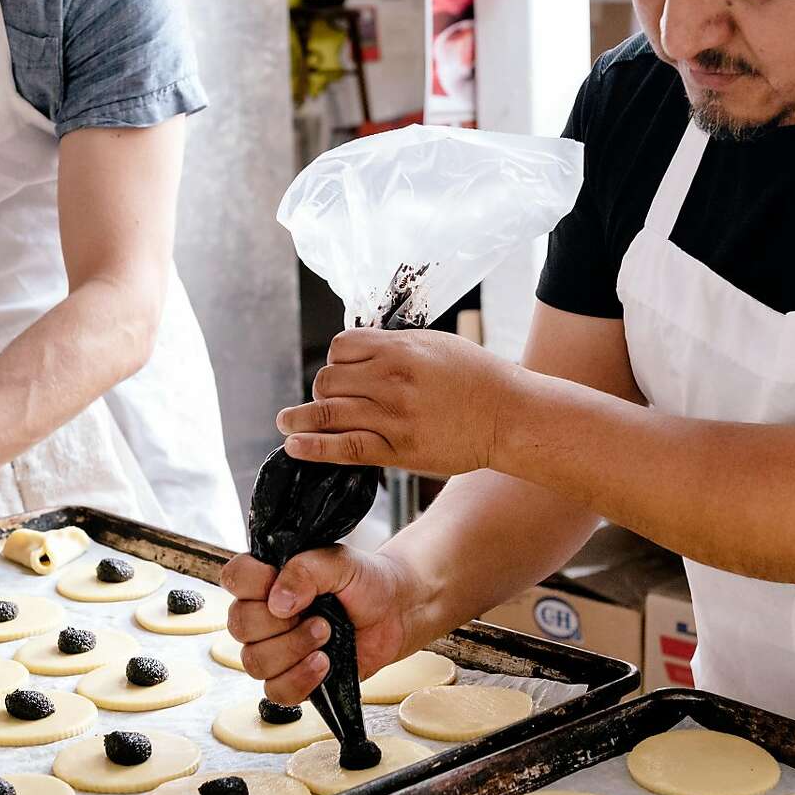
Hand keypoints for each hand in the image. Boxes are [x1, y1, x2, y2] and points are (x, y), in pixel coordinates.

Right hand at [220, 545, 420, 703]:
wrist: (397, 611)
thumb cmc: (367, 583)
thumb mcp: (339, 563)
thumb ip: (305, 570)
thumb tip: (277, 600)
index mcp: (270, 579)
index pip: (234, 578)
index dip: (252, 583)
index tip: (278, 582)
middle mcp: (266, 614)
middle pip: (240, 625)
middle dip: (280, 623)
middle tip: (319, 616)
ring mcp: (278, 648)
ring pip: (254, 662)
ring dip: (293, 650)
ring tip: (326, 636)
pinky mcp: (294, 678)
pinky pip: (276, 692)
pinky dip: (300, 680)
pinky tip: (323, 663)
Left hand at [276, 328, 520, 475]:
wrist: (508, 415)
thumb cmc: (477, 377)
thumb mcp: (436, 344)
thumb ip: (395, 346)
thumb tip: (360, 350)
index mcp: (400, 349)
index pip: (341, 348)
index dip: (336, 360)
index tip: (340, 371)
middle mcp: (392, 380)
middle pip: (328, 380)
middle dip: (323, 389)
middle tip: (329, 401)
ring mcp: (393, 417)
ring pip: (328, 412)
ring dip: (301, 418)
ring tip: (286, 423)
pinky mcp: (399, 450)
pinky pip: (346, 448)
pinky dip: (314, 447)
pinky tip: (294, 446)